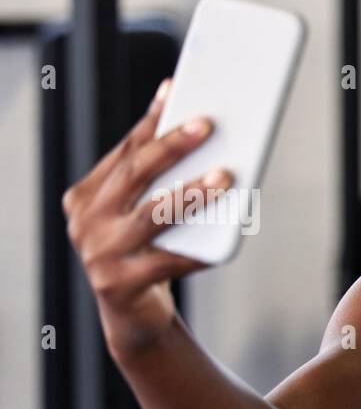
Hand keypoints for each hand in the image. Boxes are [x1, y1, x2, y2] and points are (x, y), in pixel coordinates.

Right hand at [61, 78, 231, 359]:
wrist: (133, 319)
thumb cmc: (148, 254)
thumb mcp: (146, 213)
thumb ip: (160, 181)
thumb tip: (199, 129)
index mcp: (87, 195)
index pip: (126, 149)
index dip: (154, 120)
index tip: (179, 89)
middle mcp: (85, 220)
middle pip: (135, 173)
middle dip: (172, 145)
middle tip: (208, 124)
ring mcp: (98, 253)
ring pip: (153, 214)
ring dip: (192, 193)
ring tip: (226, 175)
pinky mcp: (118, 284)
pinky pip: (167, 260)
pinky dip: (198, 247)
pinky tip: (227, 234)